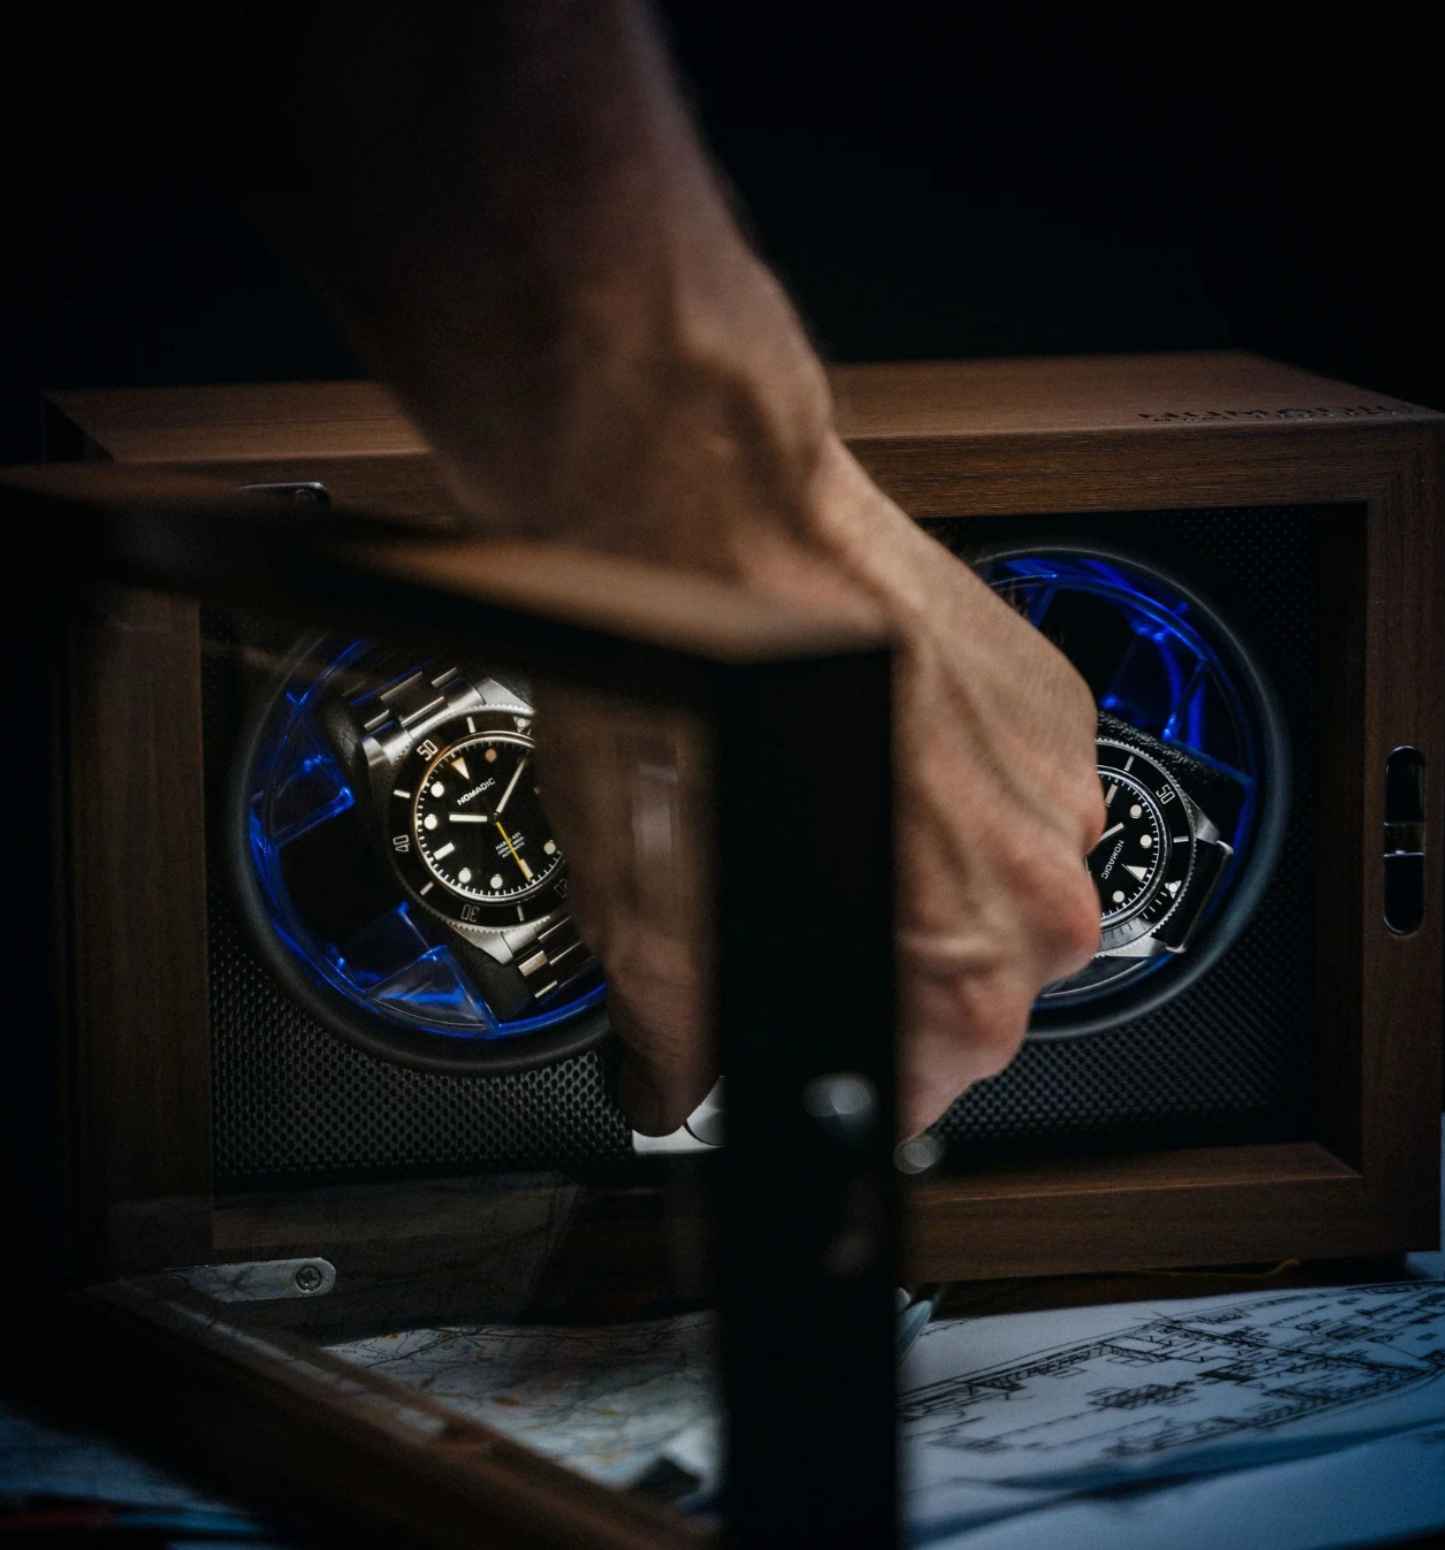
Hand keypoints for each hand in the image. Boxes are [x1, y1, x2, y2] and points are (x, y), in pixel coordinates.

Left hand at [537, 433, 1104, 1138]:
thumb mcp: (644, 903)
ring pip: (1002, 889)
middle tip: (798, 897)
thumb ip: (680, 1028)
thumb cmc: (685, 687)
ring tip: (831, 805)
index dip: (846, 1064)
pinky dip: (955, 790)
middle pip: (974, 992)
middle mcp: (1037, 885)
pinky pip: (1016, 796)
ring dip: (929, 871)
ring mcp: (1058, 786)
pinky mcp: (1054, 704)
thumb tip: (676, 1081)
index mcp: (958, 968)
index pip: (922, 1089)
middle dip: (887, 967)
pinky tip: (872, 746)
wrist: (713, 510)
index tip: (809, 1031)